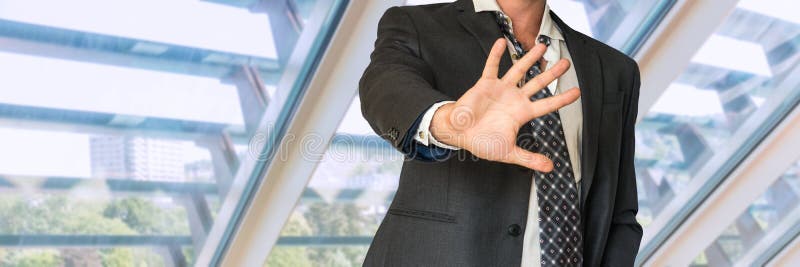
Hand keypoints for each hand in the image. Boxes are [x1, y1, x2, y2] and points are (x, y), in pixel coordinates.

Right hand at [430, 38, 580, 171]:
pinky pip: (491, 67)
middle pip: (538, 83)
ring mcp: (501, 90)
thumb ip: (529, 158)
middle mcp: (514, 99)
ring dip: (530, 58)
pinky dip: (495, 55)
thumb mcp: (509, 152)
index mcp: (522, 113)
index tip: (577, 92)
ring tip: (542, 45)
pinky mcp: (485, 84)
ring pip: (519, 70)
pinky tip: (501, 43)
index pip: (547, 104)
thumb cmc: (483, 142)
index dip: (562, 98)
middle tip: (566, 62)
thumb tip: (550, 168)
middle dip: (552, 73)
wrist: (460, 135)